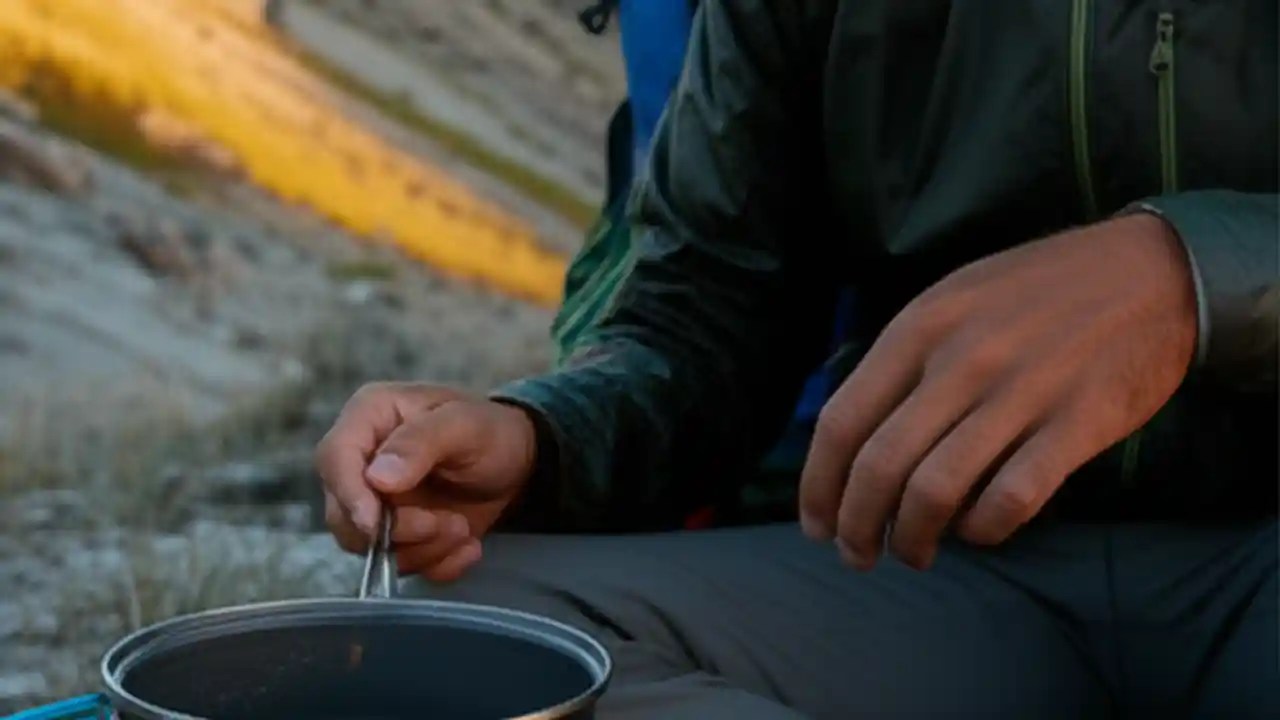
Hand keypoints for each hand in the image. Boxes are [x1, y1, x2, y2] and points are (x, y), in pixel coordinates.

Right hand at [315, 382, 537, 581]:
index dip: (349, 495)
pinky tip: (469, 546)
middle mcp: (362, 464)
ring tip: (463, 528)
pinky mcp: (399, 537)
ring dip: (424, 549)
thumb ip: (421, 442)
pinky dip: (438, 564)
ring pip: (372, 549)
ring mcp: (377, 505)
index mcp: (369, 419)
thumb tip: (377, 478)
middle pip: (344, 515)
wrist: (518, 462)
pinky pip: (404, 566)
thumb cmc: (488, 429)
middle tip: (450, 523)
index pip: (334, 459)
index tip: (375, 522)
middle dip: (399, 530)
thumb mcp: (463, 424)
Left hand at [799, 213, 1197, 569]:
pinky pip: (1011, 498)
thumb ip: (902, 361)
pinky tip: (979, 530)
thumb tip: (855, 442)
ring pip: (936, 491)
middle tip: (857, 555)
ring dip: (913, 538)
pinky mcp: (1077, 424)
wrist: (1150, 272)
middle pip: (879, 466)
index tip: (815, 525)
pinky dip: (984, 528)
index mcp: (918, 329)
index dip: (818, 486)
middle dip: (856, 526)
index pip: (841, 424)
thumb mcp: (952, 300)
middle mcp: (960, 361)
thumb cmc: (1038, 290)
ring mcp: (1020, 392)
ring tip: (913, 553)